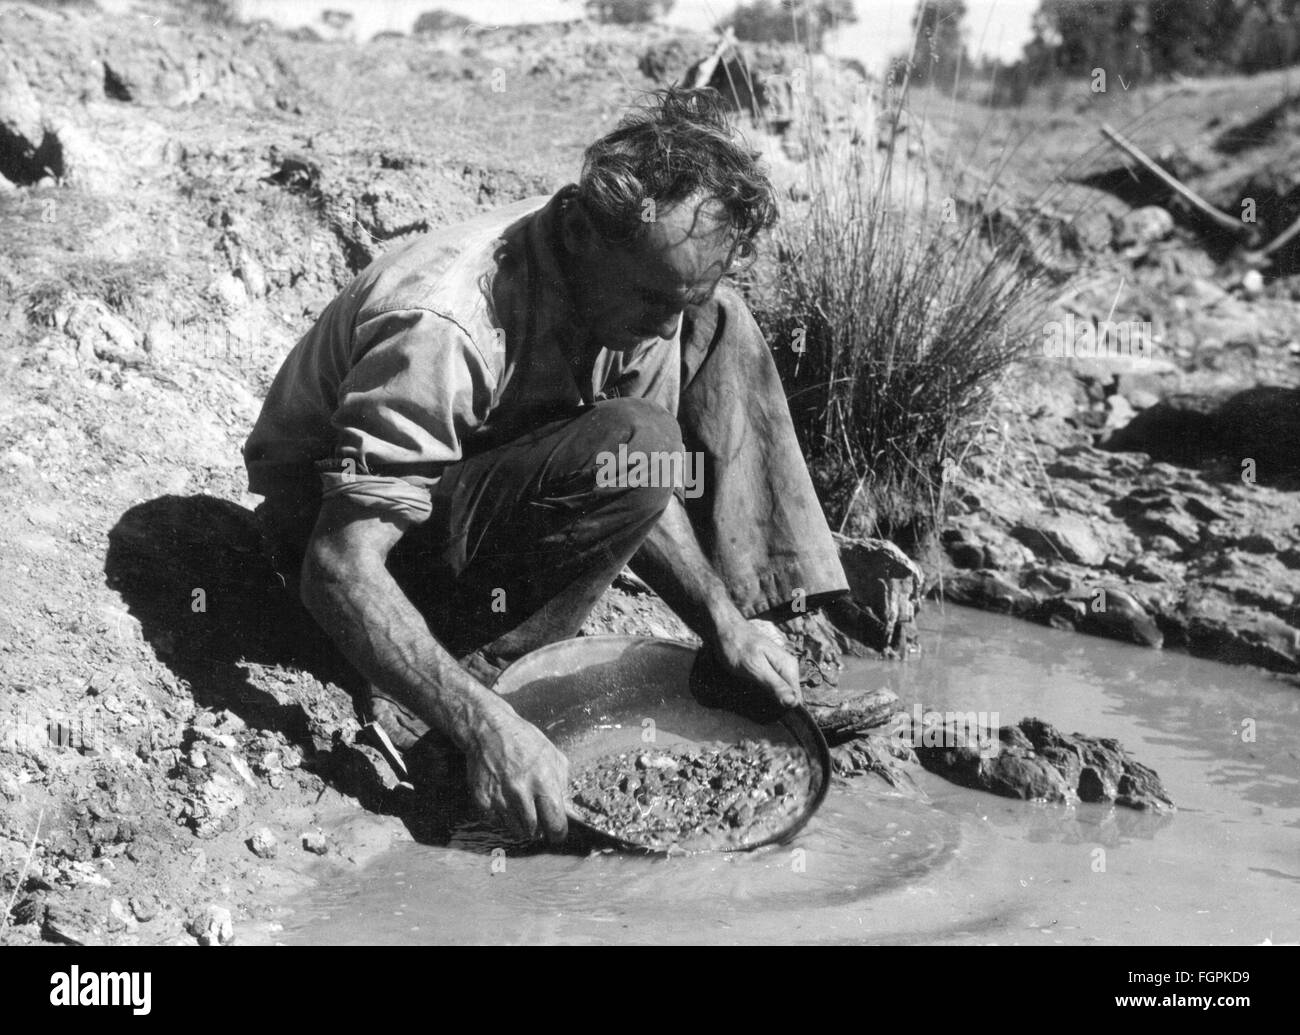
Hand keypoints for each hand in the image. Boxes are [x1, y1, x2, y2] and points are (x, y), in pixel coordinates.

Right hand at [465, 701, 569, 844]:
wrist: (489, 730)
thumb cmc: (526, 742)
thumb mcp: (553, 757)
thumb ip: (564, 787)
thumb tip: (573, 815)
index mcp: (543, 781)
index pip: (555, 824)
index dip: (558, 833)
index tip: (557, 832)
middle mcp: (520, 792)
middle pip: (534, 832)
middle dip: (539, 830)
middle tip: (539, 819)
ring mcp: (499, 797)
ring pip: (515, 830)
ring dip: (521, 824)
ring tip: (522, 807)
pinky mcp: (482, 801)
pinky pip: (497, 822)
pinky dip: (503, 817)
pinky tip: (505, 800)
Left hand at [693, 619, 801, 723]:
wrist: (724, 628)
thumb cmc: (737, 646)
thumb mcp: (755, 668)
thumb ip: (775, 685)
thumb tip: (793, 703)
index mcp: (789, 667)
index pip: (797, 699)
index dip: (783, 709)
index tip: (766, 711)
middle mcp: (788, 667)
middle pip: (788, 696)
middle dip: (773, 704)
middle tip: (753, 702)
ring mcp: (778, 666)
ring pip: (779, 692)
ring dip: (765, 698)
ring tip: (748, 694)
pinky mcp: (769, 667)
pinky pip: (770, 685)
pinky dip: (760, 690)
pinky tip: (749, 689)